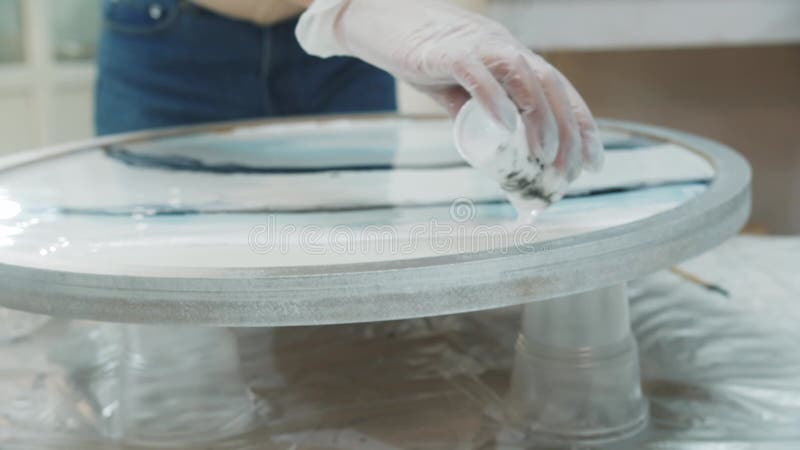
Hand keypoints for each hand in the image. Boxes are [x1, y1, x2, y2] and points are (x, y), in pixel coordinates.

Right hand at [296, 0, 603, 183]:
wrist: (383, 23)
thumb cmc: (425, 58)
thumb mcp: (460, 92)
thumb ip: (479, 115)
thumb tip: (498, 155)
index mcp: (515, 59)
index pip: (561, 91)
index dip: (583, 126)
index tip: (594, 163)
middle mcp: (506, 49)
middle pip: (551, 88)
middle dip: (568, 133)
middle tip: (568, 172)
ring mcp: (479, 46)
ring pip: (524, 78)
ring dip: (539, 119)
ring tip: (543, 156)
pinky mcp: (448, 51)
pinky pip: (477, 73)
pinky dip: (494, 100)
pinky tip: (504, 129)